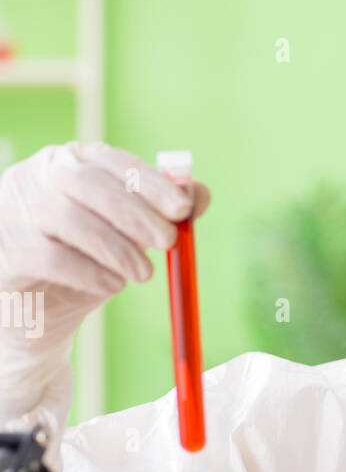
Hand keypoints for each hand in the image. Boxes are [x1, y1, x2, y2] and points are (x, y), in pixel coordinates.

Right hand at [0, 141, 210, 411]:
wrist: (35, 310)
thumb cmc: (84, 262)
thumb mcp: (126, 237)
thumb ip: (160, 213)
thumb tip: (200, 193)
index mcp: (73, 162)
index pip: (114, 161)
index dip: (152, 183)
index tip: (184, 210)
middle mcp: (41, 176)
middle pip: (91, 185)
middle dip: (137, 215)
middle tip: (168, 242)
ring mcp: (18, 209)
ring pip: (71, 220)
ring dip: (117, 249)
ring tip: (144, 274)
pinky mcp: (7, 248)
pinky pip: (52, 257)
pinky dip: (90, 273)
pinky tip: (113, 284)